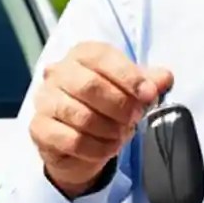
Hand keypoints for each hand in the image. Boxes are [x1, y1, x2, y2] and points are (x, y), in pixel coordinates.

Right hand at [31, 41, 173, 196]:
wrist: (78, 142)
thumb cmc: (105, 107)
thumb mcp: (131, 90)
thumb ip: (149, 82)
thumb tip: (164, 78)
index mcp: (82, 54)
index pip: (103, 57)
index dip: (129, 77)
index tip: (149, 95)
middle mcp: (58, 72)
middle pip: (89, 86)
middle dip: (120, 106)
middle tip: (134, 119)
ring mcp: (45, 100)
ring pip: (80, 116)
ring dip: (109, 130)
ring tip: (121, 135)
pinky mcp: (39, 128)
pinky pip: (71, 140)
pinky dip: (97, 148)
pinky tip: (107, 148)